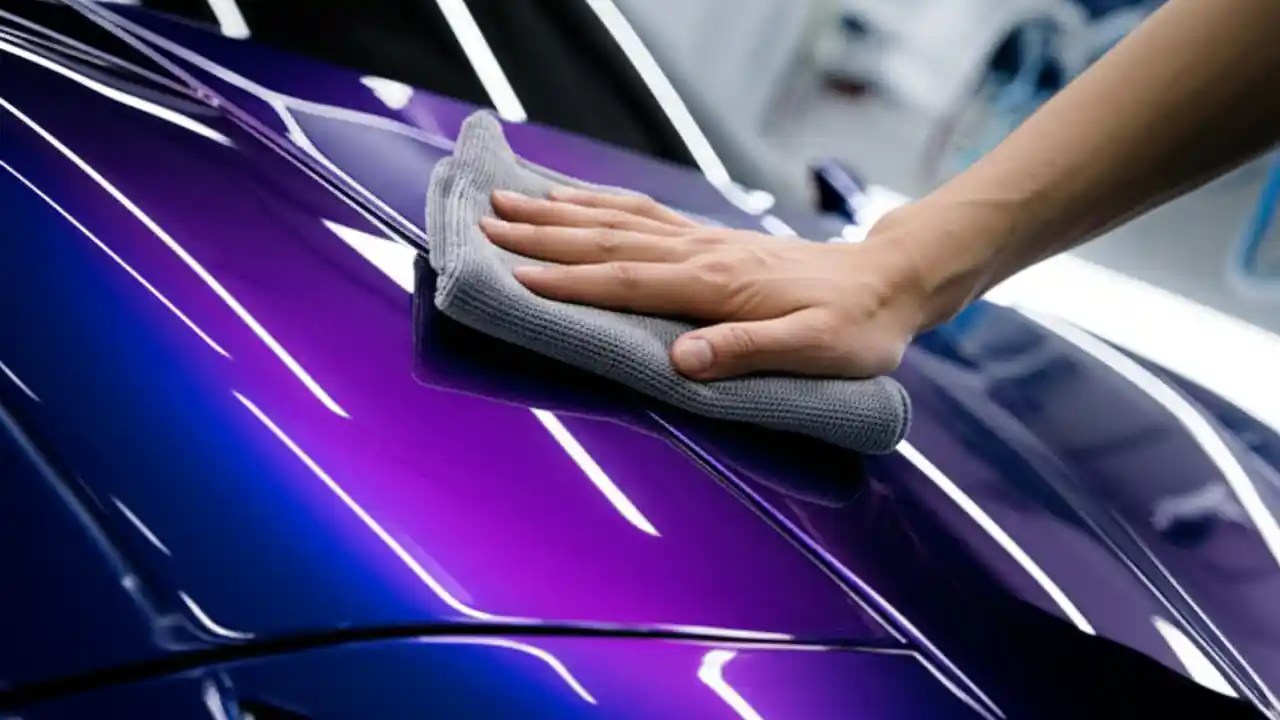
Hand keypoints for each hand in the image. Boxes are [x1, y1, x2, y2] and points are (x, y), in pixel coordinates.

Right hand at [480, 187, 931, 379]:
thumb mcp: (817, 351)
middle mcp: (702, 254)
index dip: (569, 280)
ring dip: (561, 212)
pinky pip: (644, 213)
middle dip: (543, 234)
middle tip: (485, 223)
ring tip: (509, 201)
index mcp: (719, 285)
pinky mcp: (711, 239)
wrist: (890, 281)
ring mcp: (705, 241)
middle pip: (608, 239)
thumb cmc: (857, 327)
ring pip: (619, 219)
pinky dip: (601, 203)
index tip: (513, 275)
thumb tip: (683, 362)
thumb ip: (748, 352)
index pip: (629, 280)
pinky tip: (576, 199)